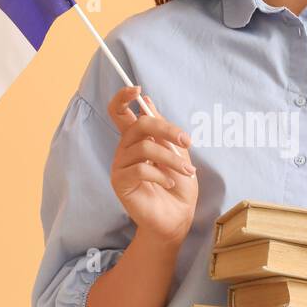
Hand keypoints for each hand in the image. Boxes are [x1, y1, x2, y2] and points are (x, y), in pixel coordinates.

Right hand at [107, 85, 198, 243]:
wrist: (177, 217)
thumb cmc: (178, 186)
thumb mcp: (179, 153)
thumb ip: (165, 131)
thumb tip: (147, 102)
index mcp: (137, 138)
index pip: (120, 111)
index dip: (124, 97)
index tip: (138, 89)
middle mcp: (125, 149)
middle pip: (139, 125)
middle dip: (166, 129)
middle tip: (186, 141)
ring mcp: (120, 165)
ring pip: (144, 148)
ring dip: (171, 158)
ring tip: (187, 171)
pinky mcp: (120, 182)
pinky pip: (140, 169)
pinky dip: (161, 175)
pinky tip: (170, 184)